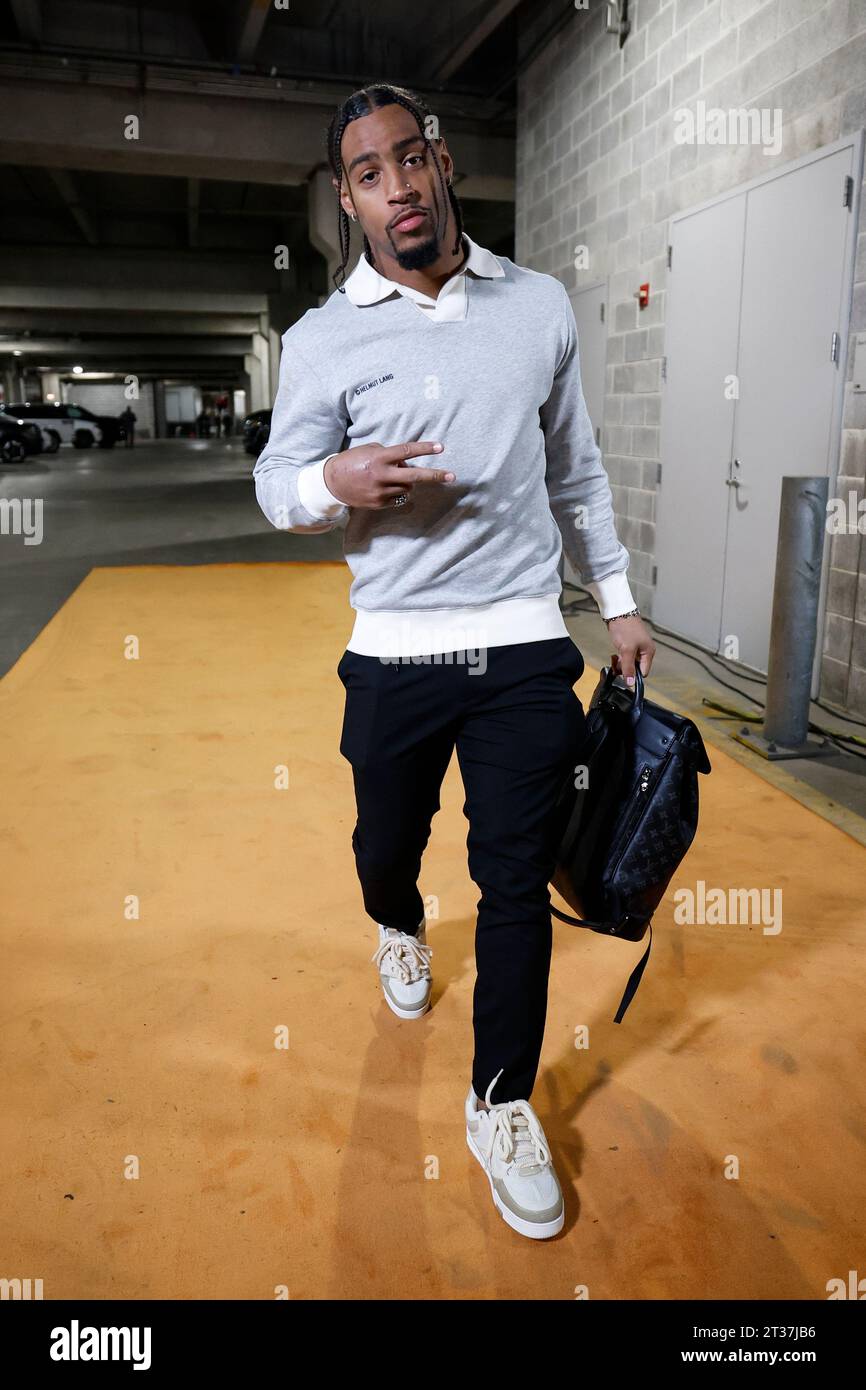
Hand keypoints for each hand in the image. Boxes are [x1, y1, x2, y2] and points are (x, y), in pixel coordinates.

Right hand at [323, 440, 453, 508]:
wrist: (332, 483)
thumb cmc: (353, 461)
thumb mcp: (370, 451)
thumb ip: (390, 455)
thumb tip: (407, 465)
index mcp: (380, 458)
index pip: (407, 451)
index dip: (425, 449)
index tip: (441, 447)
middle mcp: (382, 475)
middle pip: (415, 476)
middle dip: (434, 476)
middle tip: (452, 476)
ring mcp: (380, 491)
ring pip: (407, 488)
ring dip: (406, 482)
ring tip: (391, 477)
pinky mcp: (379, 504)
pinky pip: (397, 498)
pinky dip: (396, 492)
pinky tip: (384, 487)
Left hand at [608, 615, 655, 685]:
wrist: (617, 611)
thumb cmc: (625, 628)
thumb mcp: (626, 650)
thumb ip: (628, 667)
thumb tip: (631, 683)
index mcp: (648, 652)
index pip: (643, 672)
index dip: (633, 675)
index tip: (623, 674)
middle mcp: (644, 651)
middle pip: (635, 668)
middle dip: (625, 668)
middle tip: (617, 662)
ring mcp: (636, 647)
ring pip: (629, 663)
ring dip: (621, 663)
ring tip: (615, 657)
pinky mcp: (629, 644)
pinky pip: (625, 657)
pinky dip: (619, 658)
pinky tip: (614, 654)